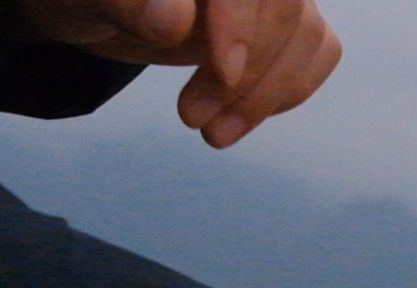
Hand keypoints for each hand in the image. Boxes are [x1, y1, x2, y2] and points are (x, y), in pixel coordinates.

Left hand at [11, 0, 339, 147]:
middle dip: (247, 72)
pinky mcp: (287, 18)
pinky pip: (320, 46)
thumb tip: (173, 20)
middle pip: (283, 6)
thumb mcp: (84, 2)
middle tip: (193, 118)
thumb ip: (125, 3)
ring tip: (212, 133)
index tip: (223, 70)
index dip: (241, 21)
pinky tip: (245, 114)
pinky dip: (289, 88)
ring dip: (265, 95)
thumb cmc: (86, 0)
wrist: (99, 13)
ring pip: (306, 31)